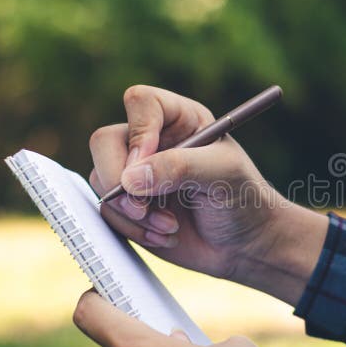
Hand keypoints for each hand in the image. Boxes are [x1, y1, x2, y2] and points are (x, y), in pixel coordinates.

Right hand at [89, 85, 327, 304]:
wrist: (245, 243)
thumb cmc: (244, 198)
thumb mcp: (223, 174)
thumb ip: (180, 167)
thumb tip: (130, 178)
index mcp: (179, 118)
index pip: (140, 103)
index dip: (138, 133)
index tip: (145, 166)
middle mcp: (153, 141)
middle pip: (105, 142)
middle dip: (118, 181)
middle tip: (144, 209)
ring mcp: (136, 173)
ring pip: (100, 181)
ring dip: (131, 213)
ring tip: (170, 226)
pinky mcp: (128, 204)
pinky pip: (107, 212)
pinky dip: (131, 229)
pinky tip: (165, 235)